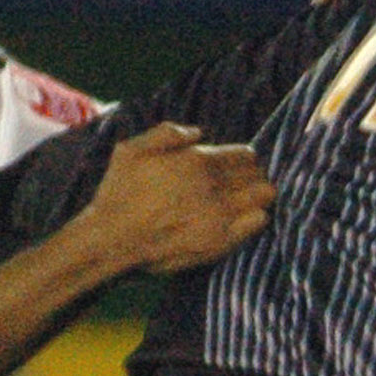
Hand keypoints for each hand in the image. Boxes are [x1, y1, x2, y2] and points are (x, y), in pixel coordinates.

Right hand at [83, 122, 273, 275]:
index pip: (245, 154)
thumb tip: (198, 133)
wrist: (111, 240)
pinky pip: (257, 223)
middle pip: (257, 174)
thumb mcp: (132, 149)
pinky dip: (257, 217)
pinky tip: (245, 218)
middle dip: (253, 176)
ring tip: (246, 201)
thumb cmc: (118, 193)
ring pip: (263, 196)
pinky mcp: (219, 242)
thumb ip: (167, 133)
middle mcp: (213, 186)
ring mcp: (219, 215)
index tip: (235, 166)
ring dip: (258, 195)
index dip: (243, 159)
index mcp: (197, 161)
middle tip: (240, 185)